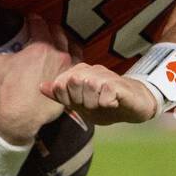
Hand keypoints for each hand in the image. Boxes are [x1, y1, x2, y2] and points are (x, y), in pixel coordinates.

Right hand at [0, 14, 71, 145]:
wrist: (20, 116)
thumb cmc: (6, 89)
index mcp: (39, 45)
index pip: (39, 22)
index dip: (33, 19)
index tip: (29, 20)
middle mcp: (57, 52)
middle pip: (56, 30)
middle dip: (47, 29)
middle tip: (40, 32)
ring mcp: (68, 65)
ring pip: (69, 42)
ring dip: (62, 40)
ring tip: (53, 43)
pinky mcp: (73, 78)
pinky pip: (79, 59)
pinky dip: (72, 55)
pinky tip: (65, 57)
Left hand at [41, 63, 158, 125]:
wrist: (134, 105)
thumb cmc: (106, 103)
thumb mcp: (80, 103)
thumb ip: (61, 95)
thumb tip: (41, 86)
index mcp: (79, 73)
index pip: (59, 85)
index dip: (68, 99)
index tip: (81, 103)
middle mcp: (90, 70)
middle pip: (71, 84)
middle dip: (80, 100)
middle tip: (92, 104)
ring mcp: (104, 76)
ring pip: (87, 89)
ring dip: (94, 104)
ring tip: (103, 104)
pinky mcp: (118, 85)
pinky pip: (103, 97)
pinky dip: (106, 104)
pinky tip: (113, 103)